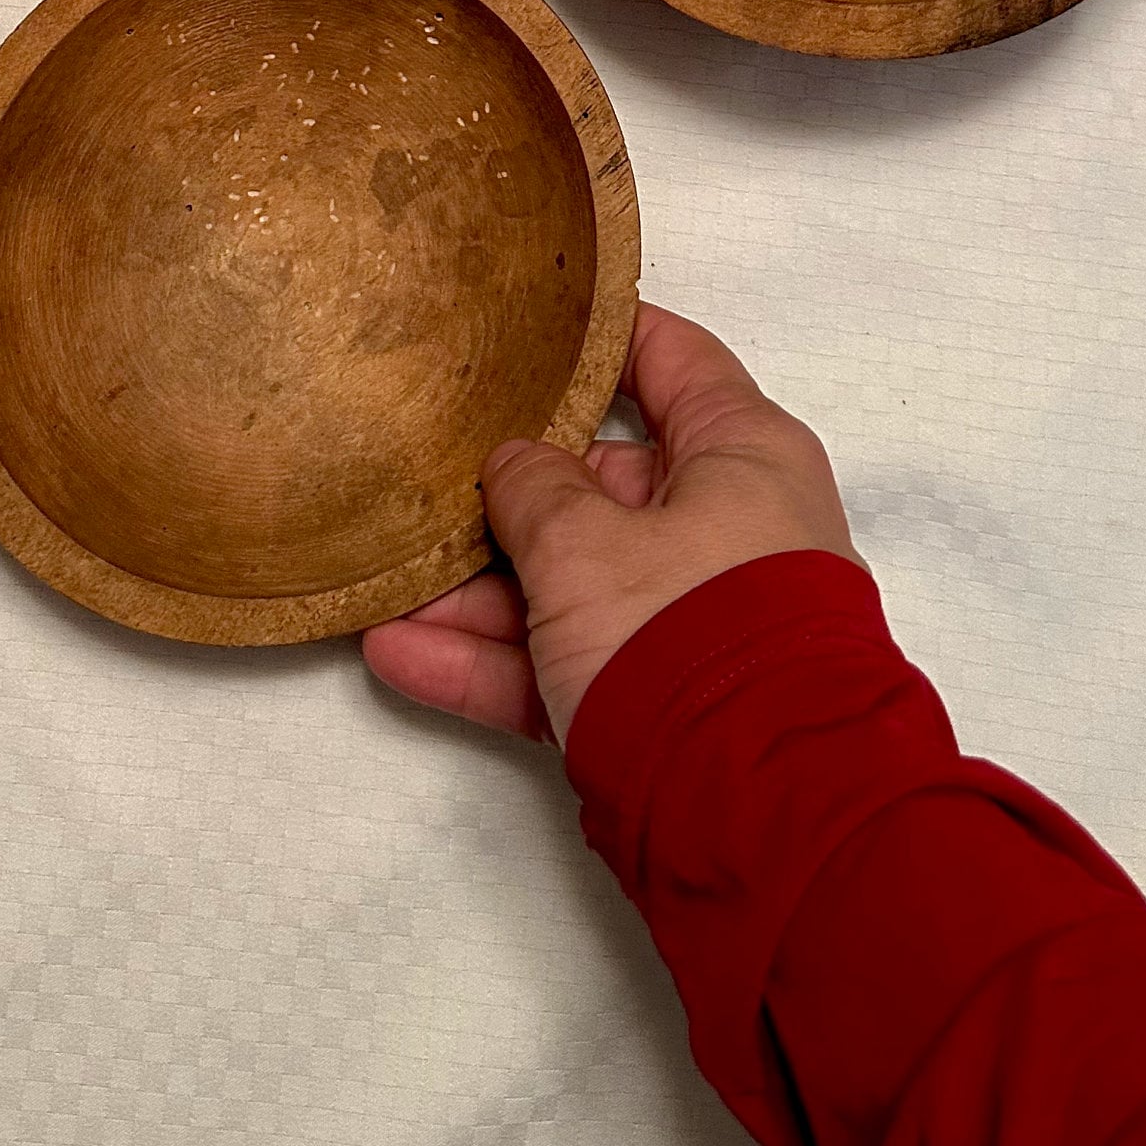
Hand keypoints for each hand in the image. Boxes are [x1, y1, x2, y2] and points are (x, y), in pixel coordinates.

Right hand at [363, 303, 864, 745]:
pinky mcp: (660, 702)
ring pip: (573, 581)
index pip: (669, 358)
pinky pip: (567, 662)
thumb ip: (532, 488)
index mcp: (739, 454)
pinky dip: (494, 661)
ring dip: (481, 589)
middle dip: (505, 490)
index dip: (594, 337)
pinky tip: (402, 653)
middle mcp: (725, 527)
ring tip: (387, 578)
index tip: (521, 322)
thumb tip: (513, 464)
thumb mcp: (584, 544)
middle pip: (602, 483)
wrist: (758, 823)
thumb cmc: (685, 637)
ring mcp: (692, 619)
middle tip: (419, 473)